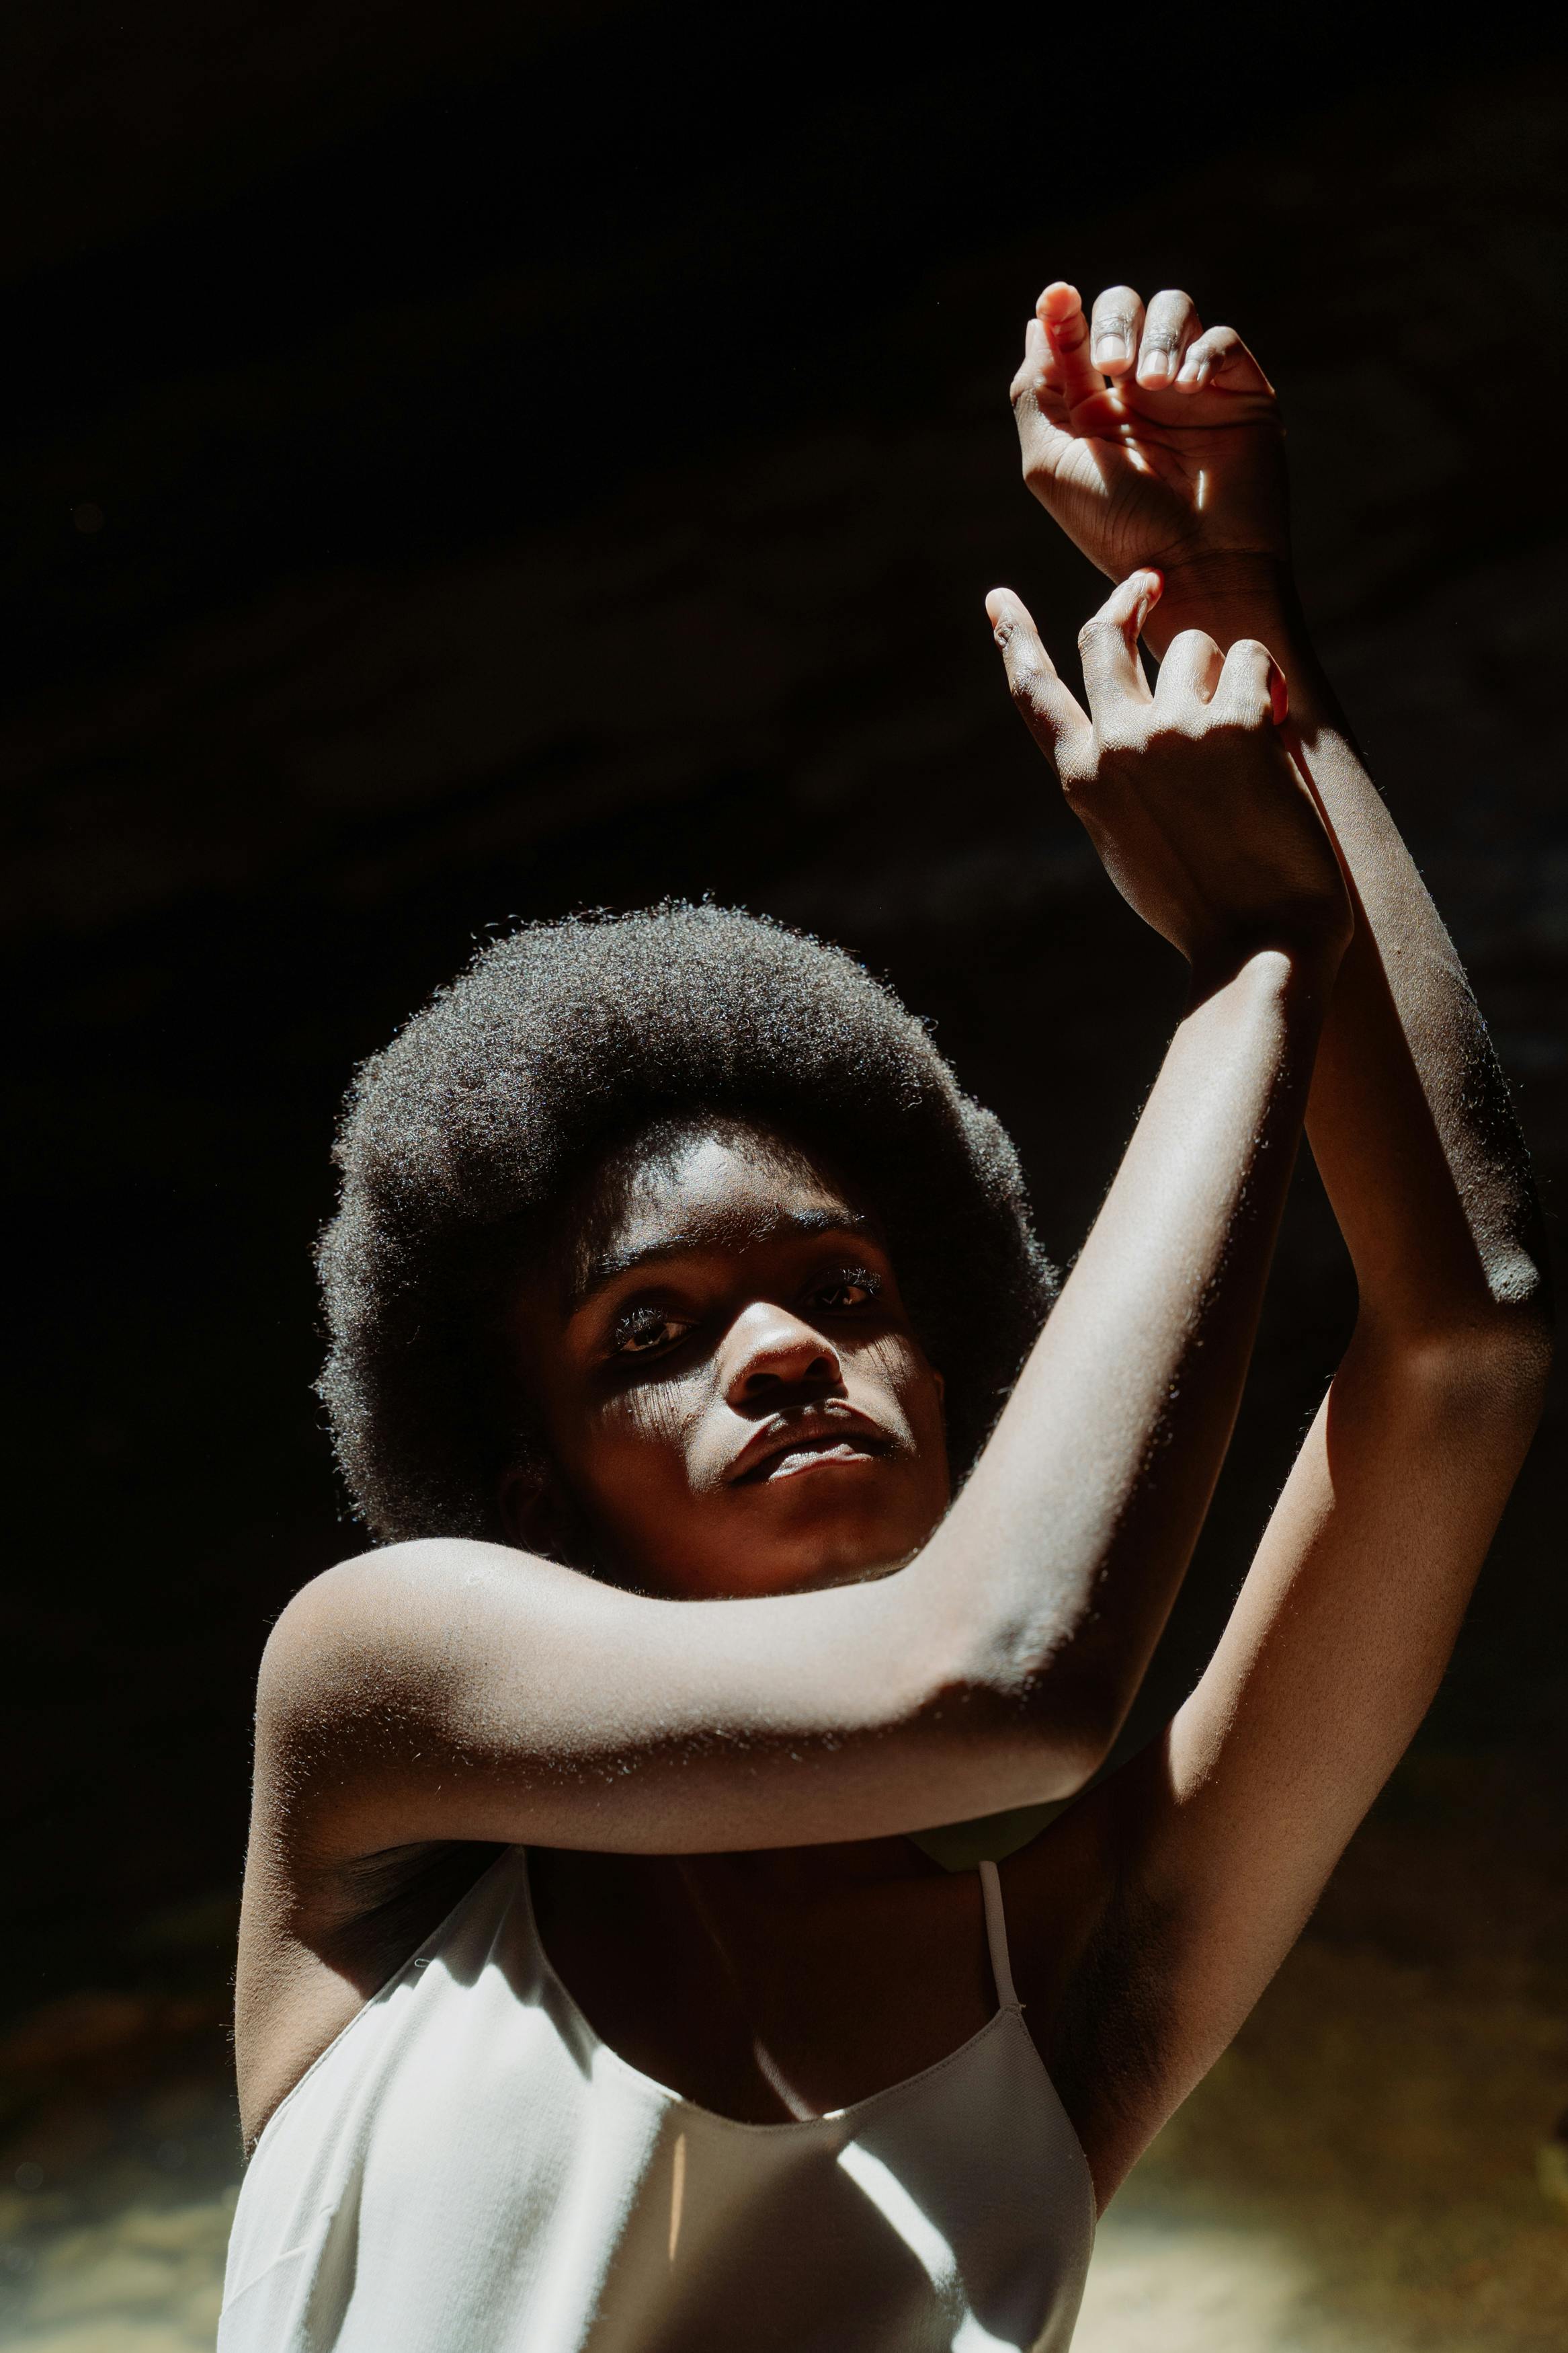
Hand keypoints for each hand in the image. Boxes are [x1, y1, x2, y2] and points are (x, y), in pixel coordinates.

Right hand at [987, 571, 1350, 983]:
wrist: (1261, 941)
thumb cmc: (1205, 907)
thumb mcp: (1131, 844)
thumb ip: (1119, 779)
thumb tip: (1135, 717)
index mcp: (1083, 780)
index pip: (1035, 692)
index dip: (1015, 638)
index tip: (998, 600)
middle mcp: (1118, 745)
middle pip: (1105, 638)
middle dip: (1128, 599)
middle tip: (1150, 582)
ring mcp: (1175, 731)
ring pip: (1194, 644)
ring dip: (1225, 670)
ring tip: (1250, 724)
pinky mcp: (1238, 724)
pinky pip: (1252, 659)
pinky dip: (1271, 684)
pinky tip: (1280, 722)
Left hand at [1011, 283, 1287, 601]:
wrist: (1196, 564)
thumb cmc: (1119, 527)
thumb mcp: (1051, 464)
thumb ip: (1035, 394)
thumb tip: (1035, 323)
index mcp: (1091, 408)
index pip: (1073, 335)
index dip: (1062, 310)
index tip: (1057, 299)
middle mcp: (1140, 392)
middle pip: (1124, 308)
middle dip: (1113, 322)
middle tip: (1111, 364)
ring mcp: (1191, 387)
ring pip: (1174, 309)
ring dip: (1157, 334)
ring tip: (1153, 384)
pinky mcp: (1239, 391)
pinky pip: (1221, 339)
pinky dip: (1200, 352)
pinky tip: (1188, 388)